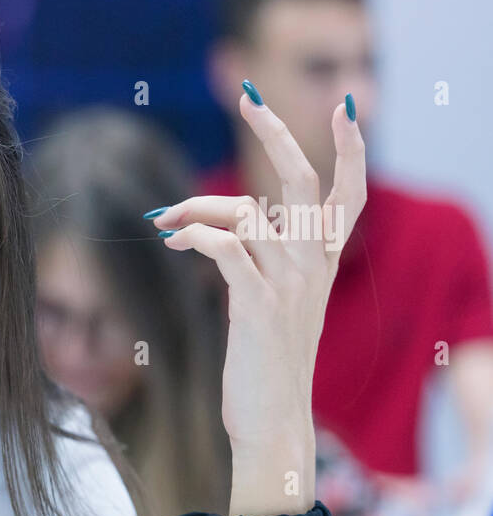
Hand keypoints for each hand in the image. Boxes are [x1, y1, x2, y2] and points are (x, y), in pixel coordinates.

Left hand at [151, 87, 366, 515]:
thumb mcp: (271, 304)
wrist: (273, 419)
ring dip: (196, 208)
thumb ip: (257, 261)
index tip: (346, 108)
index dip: (351, 151)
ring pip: (246, 212)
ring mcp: (290, 284)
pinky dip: (196, 237)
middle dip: (275, 133)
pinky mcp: (259, 304)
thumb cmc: (265, 364)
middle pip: (301, 183)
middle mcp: (314, 267)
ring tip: (164, 224)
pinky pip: (226, 248)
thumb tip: (210, 226)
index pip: (349, 195)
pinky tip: (175, 244)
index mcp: (324, 264)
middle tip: (250, 96)